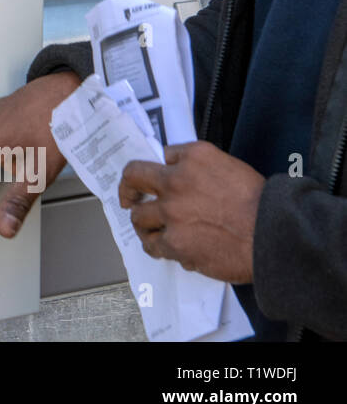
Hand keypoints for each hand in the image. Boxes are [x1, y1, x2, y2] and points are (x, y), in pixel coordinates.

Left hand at [118, 141, 264, 283]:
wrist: (276, 237)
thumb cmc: (263, 206)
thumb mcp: (233, 168)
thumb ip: (204, 169)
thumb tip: (184, 174)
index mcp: (195, 157)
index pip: (164, 155)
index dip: (161, 167)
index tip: (156, 176)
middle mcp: (177, 180)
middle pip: (134, 176)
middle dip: (128, 187)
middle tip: (128, 196)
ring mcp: (172, 212)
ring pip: (139, 216)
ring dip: (144, 223)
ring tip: (150, 230)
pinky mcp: (174, 241)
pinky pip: (153, 244)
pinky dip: (158, 247)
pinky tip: (164, 249)